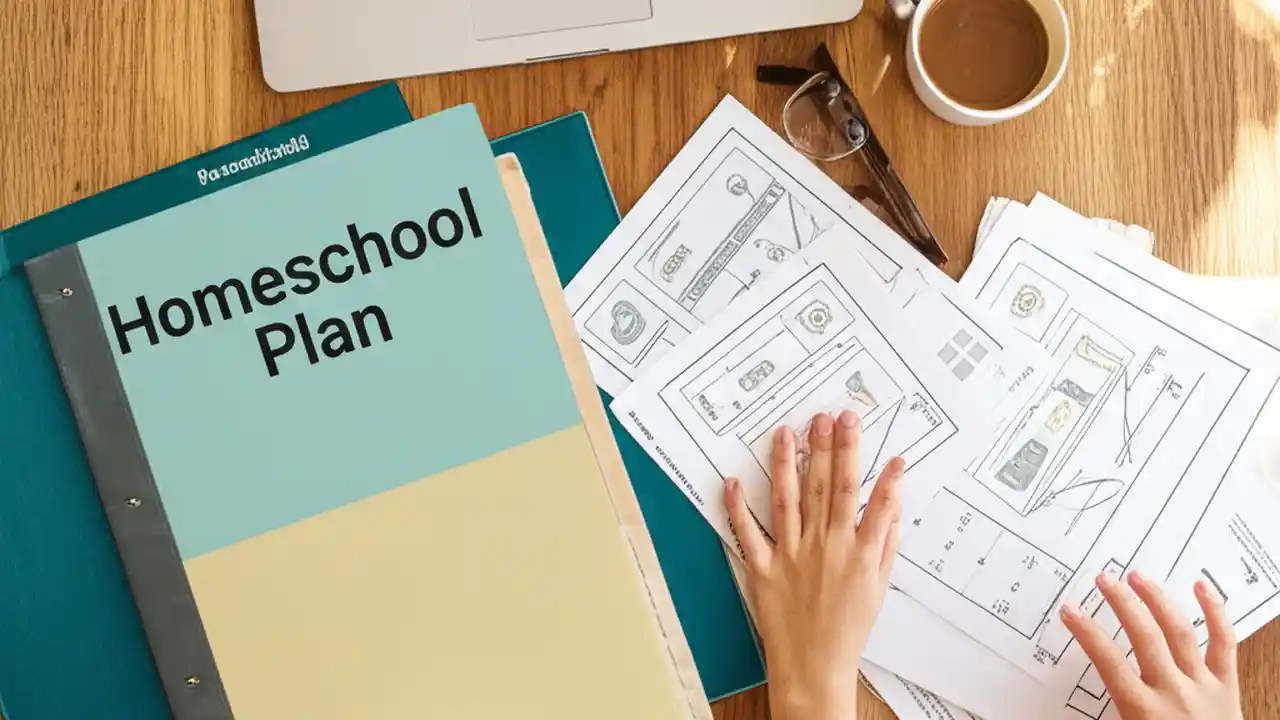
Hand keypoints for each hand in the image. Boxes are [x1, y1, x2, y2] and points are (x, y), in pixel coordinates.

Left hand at [723, 411, 904, 719]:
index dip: (879, 470)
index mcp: (857, 552)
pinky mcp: (763, 568)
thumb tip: (893, 502)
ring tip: (791, 430)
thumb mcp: (879, 585)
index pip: (871, 500)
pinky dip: (738, 506)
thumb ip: (887, 542)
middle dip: (835, 447)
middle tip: (834, 414)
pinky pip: (747, 533)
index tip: (886, 444)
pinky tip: (734, 479)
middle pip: (832, 488)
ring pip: (790, 498)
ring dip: (790, 461)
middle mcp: (825, 547)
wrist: (815, 668)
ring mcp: (792, 555)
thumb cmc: (849, 628)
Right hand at [1060, 570, 1242, 719]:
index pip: (1107, 660)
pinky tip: (1201, 586)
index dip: (1086, 631)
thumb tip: (1070, 711)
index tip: (1070, 610)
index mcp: (1142, 710)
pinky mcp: (1228, 685)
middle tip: (1104, 580)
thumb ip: (1111, 712)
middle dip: (1121, 602)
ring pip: (1178, 631)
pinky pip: (1224, 642)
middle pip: (1143, 635)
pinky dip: (1215, 611)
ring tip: (1138, 576)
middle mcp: (1172, 692)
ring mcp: (1202, 685)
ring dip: (1156, 599)